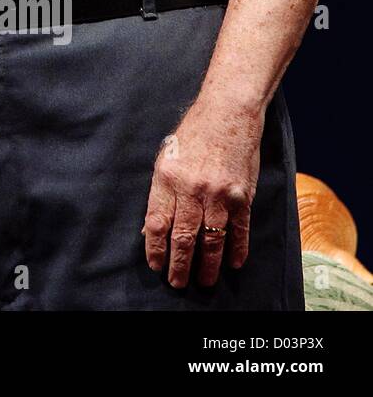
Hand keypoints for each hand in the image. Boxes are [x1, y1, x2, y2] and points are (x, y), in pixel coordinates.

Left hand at [142, 97, 262, 287]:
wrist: (227, 114)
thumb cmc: (193, 134)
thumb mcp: (166, 157)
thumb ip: (161, 192)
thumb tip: (152, 226)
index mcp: (167, 178)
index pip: (157, 222)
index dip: (154, 248)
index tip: (155, 264)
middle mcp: (192, 188)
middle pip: (183, 237)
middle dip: (179, 264)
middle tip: (177, 283)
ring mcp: (219, 194)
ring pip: (211, 240)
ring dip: (207, 265)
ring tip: (203, 281)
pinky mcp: (243, 196)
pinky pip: (239, 230)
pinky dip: (237, 249)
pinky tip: (234, 263)